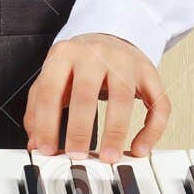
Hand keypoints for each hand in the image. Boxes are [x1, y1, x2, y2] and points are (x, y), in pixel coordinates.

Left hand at [23, 32, 169, 163]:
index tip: (46, 149)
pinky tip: (139, 148)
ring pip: (123, 96)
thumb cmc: (78, 65)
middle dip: (80, 128)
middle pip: (86, 91)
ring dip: (115, 131)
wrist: (109, 36)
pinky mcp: (149, 72)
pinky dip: (151, 129)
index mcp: (64, 54)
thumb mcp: (53, 76)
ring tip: (109, 157)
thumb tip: (36, 143)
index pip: (50, 90)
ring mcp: (124, 61)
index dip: (46, 122)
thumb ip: (39, 107)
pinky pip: (156, 103)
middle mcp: (94, 54)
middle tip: (76, 156)